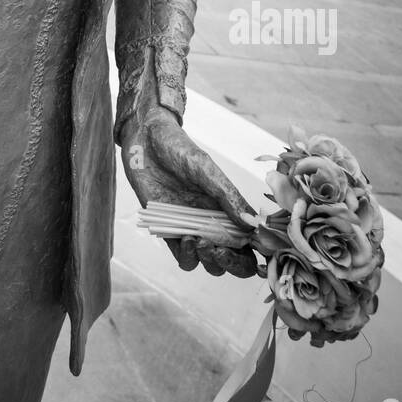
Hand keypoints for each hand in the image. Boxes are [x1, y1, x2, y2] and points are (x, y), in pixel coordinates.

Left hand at [120, 107, 258, 278]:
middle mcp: (214, 222)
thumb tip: (252, 224)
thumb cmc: (179, 148)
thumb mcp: (206, 169)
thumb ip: (227, 196)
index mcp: (229, 207)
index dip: (257, 252)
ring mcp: (192, 228)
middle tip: (220, 250)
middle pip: (234, 258)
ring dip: (209, 260)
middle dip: (232, 262)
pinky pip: (184, 257)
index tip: (253, 250)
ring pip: (209, 262)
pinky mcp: (169, 231)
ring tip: (201, 242)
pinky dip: (188, 256)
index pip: (251, 239)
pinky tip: (185, 240)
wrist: (145, 139)